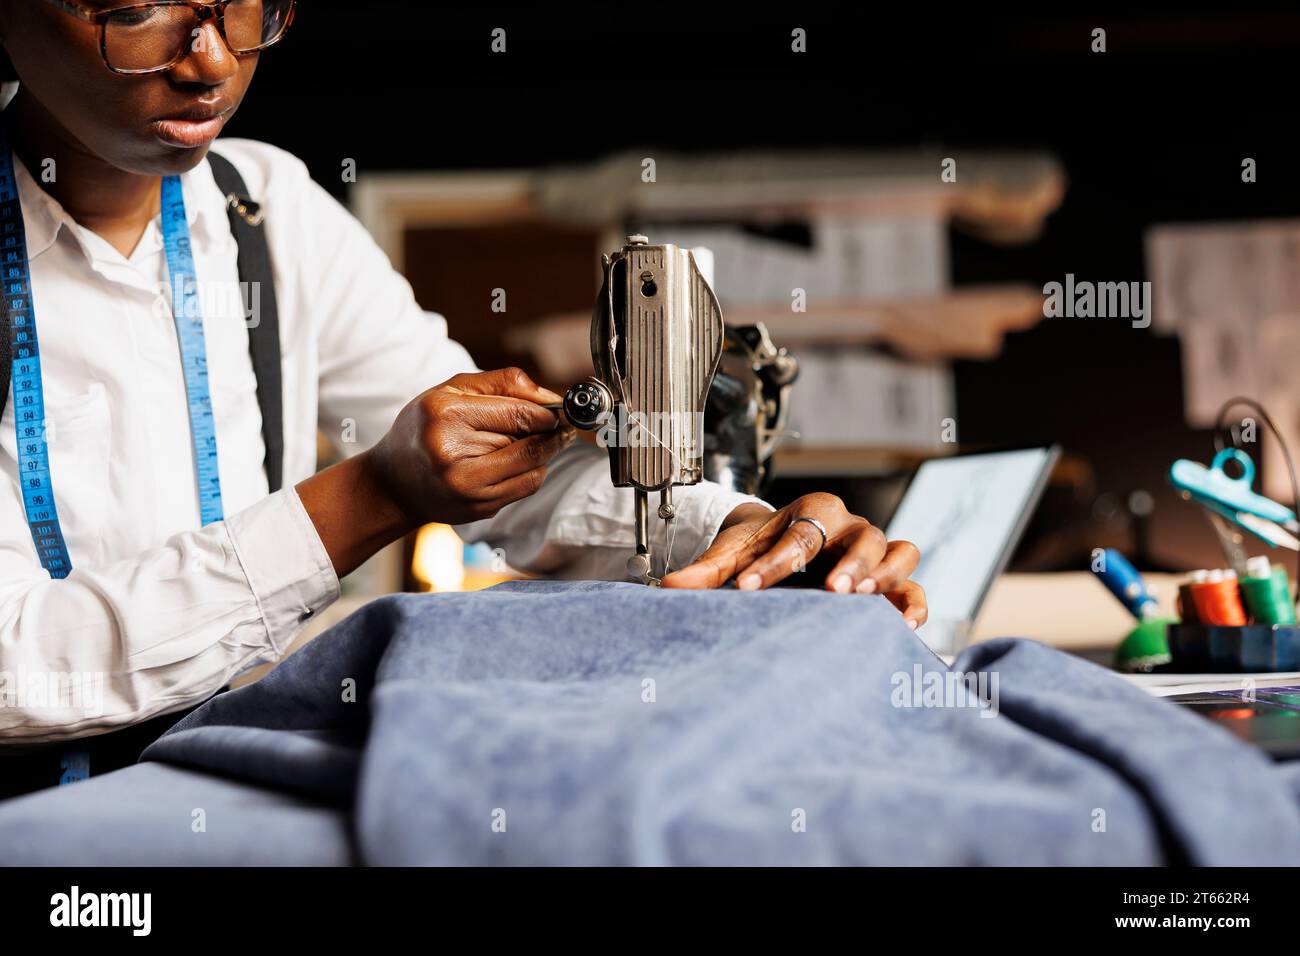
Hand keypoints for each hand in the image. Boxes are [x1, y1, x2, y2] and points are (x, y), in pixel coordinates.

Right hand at [365, 367, 572, 527]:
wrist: (394, 483)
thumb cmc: (424, 428)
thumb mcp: (453, 390)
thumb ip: (504, 383)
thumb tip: (551, 398)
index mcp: (446, 416)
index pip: (518, 414)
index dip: (547, 414)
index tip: (557, 412)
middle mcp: (455, 455)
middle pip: (529, 442)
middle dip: (546, 432)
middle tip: (551, 425)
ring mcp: (468, 488)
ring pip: (533, 467)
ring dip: (544, 453)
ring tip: (534, 441)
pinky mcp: (479, 508)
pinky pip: (526, 487)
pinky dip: (533, 471)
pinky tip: (518, 461)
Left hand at [660, 493, 927, 627]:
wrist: (785, 544)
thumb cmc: (762, 548)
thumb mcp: (735, 553)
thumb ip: (706, 571)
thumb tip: (666, 586)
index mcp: (810, 511)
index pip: (799, 535)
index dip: (775, 563)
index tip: (749, 588)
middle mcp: (848, 526)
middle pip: (863, 535)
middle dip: (850, 561)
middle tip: (833, 589)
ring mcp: (874, 551)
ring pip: (898, 550)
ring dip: (885, 574)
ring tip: (865, 598)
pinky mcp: (891, 578)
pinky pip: (914, 584)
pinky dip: (914, 601)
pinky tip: (905, 624)